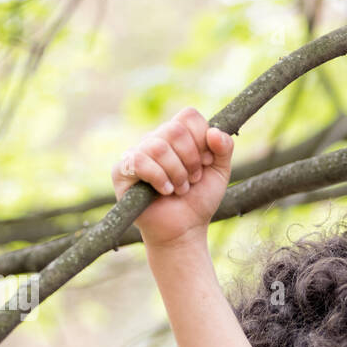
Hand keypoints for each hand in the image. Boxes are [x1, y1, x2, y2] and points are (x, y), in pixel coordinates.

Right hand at [112, 106, 234, 247]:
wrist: (184, 230)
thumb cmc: (198, 201)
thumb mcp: (220, 173)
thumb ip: (224, 149)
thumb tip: (214, 131)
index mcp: (177, 137)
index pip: (188, 116)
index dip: (202, 138)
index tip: (206, 162)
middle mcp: (156, 140)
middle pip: (175, 129)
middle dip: (191, 159)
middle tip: (193, 180)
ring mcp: (137, 154)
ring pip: (158, 146)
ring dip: (176, 172)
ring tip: (180, 190)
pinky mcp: (122, 171)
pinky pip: (139, 160)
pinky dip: (158, 177)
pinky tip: (165, 191)